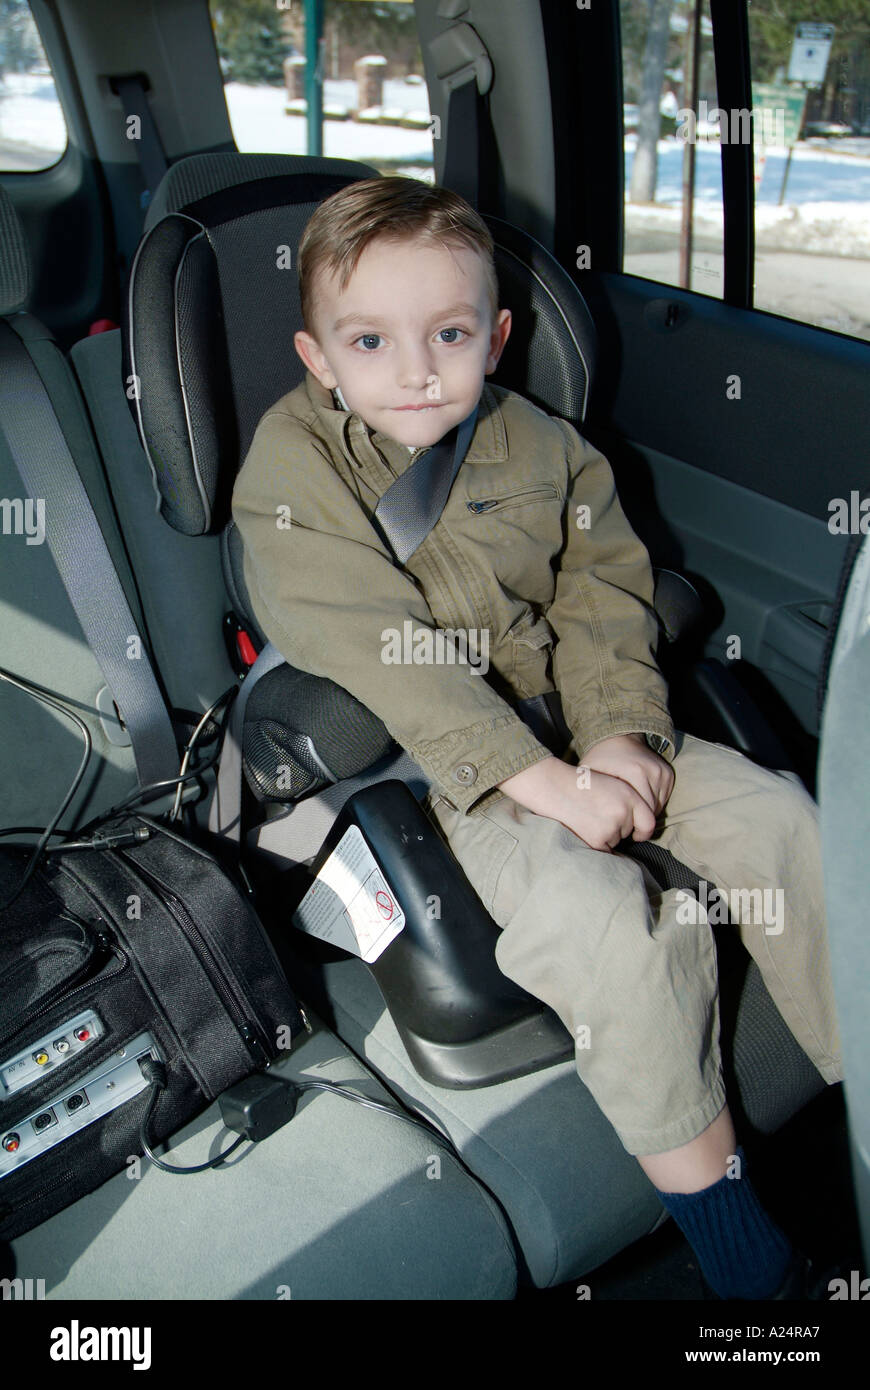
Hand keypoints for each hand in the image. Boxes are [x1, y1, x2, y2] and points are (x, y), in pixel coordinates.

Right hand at [498, 755, 656, 851]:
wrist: (554, 788)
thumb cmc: (580, 786)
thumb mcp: (612, 785)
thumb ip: (629, 804)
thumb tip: (641, 831)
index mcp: (629, 796)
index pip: (648, 824)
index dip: (643, 831)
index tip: (638, 835)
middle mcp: (623, 812)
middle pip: (628, 833)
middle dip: (616, 828)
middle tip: (595, 813)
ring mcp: (611, 828)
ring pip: (615, 841)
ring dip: (604, 836)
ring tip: (586, 819)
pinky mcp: (597, 842)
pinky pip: (604, 851)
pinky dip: (595, 844)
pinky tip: (582, 829)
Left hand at [581, 733, 673, 816]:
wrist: (618, 737)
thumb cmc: (600, 759)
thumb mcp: (590, 774)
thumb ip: (590, 794)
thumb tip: (588, 820)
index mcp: (634, 772)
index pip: (639, 812)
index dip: (629, 825)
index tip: (619, 828)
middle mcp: (652, 771)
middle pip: (650, 811)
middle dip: (638, 821)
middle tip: (624, 825)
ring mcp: (662, 772)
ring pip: (658, 807)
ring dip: (646, 813)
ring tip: (629, 813)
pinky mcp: (668, 774)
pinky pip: (663, 799)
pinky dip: (652, 804)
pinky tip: (638, 802)